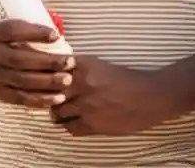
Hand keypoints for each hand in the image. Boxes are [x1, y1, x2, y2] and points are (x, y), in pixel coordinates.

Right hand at [0, 19, 74, 108]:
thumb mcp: (4, 29)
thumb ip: (26, 31)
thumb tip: (58, 37)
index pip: (13, 31)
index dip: (35, 33)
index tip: (56, 35)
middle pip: (19, 60)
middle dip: (47, 62)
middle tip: (70, 61)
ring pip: (21, 82)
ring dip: (47, 83)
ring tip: (68, 80)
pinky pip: (21, 99)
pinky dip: (40, 100)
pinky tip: (58, 98)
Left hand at [49, 55, 179, 136]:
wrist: (150, 96)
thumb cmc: (128, 79)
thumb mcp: (101, 65)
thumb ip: (79, 68)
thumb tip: (58, 72)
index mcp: (84, 66)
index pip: (52, 69)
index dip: (46, 75)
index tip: (45, 78)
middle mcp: (81, 85)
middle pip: (49, 91)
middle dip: (48, 95)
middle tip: (51, 97)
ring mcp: (85, 106)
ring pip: (57, 112)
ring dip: (57, 112)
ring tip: (62, 112)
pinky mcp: (92, 124)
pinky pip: (70, 128)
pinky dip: (69, 126)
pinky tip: (75, 122)